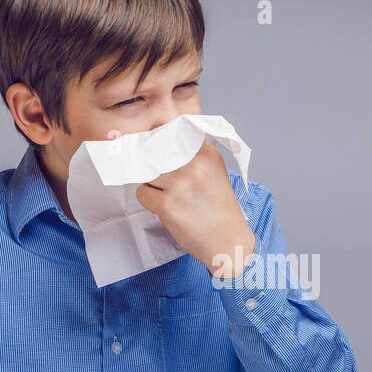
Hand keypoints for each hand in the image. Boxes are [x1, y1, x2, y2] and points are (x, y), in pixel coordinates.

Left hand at [135, 138, 255, 278]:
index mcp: (208, 154)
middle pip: (154, 150)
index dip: (159, 138)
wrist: (228, 242)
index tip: (158, 146)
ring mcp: (181, 185)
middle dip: (152, 162)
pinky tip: (167, 208)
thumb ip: (193, 153)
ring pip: (146, 171)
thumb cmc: (218, 209)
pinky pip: (142, 192)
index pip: (172, 130)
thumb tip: (159, 137)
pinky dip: (149, 201)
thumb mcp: (214, 171)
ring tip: (168, 194)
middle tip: (163, 178)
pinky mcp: (167, 205)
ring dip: (151, 183)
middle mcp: (195, 166)